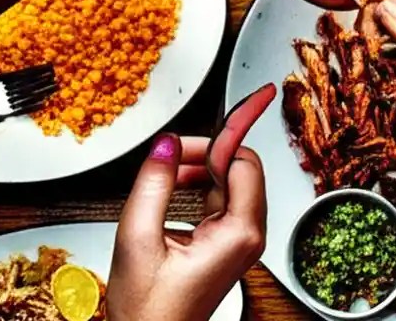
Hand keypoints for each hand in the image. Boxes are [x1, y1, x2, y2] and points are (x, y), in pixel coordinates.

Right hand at [107, 120, 268, 320]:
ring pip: (227, 179)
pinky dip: (195, 184)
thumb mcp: (138, 240)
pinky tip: (170, 188)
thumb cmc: (148, 310)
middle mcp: (247, 234)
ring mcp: (239, 238)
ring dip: (196, 167)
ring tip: (162, 173)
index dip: (235, 127)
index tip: (257, 95)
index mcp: (238, 233)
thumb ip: (153, 185)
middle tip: (168, 151)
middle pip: (237, 165)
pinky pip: (217, 196)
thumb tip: (167, 145)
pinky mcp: (226, 241)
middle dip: (203, 151)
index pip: (241, 161)